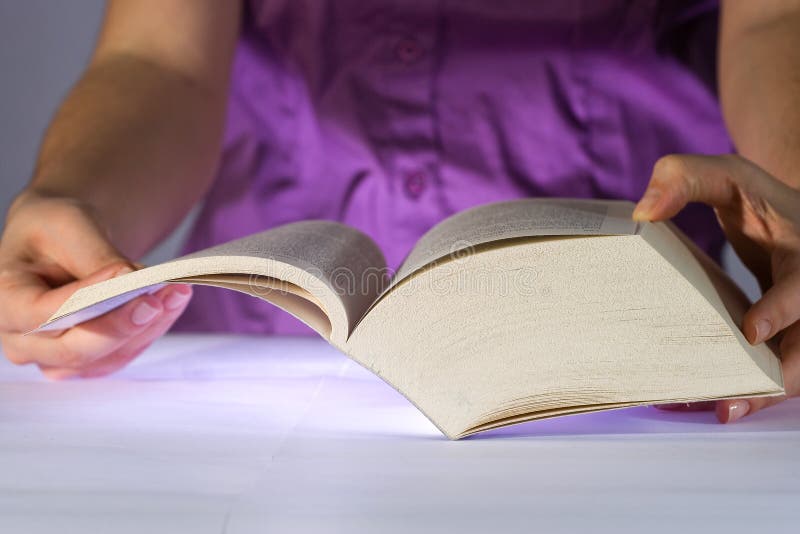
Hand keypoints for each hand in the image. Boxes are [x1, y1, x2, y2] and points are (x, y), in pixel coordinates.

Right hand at [0, 190, 190, 378]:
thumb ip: (96, 257)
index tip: (125, 273)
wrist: (59, 243)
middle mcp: (21, 339)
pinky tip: (171, 304)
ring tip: (176, 293)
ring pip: (103, 359)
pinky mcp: (86, 360)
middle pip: (74, 350)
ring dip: (145, 330)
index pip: (43, 313)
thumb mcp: (69, 226)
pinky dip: (150, 332)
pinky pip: (121, 356)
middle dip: (123, 323)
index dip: (86, 298)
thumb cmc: (53, 231)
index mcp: (4, 299)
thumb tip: (132, 281)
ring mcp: (52, 356)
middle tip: (160, 296)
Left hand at [633, 154, 799, 421]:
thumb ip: (683, 179)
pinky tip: (711, 400)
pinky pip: (777, 366)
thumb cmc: (754, 197)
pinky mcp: (790, 336)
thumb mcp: (725, 176)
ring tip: (717, 412)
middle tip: (730, 406)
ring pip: (796, 365)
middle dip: (776, 380)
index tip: (752, 331)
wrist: (786, 217)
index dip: (783, 309)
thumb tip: (641, 213)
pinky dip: (750, 386)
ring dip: (760, 393)